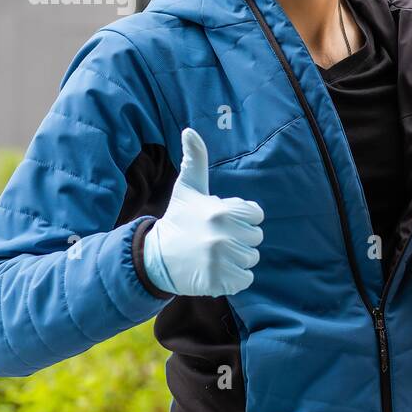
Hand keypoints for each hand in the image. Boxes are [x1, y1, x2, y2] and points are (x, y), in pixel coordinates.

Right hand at [142, 128, 263, 296]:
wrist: (155, 257)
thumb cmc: (178, 220)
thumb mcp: (188, 189)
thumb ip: (195, 160)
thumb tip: (189, 131)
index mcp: (220, 211)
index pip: (256, 215)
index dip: (241, 219)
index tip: (221, 222)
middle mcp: (221, 234)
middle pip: (256, 238)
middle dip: (239, 239)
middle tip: (214, 240)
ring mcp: (220, 259)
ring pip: (251, 259)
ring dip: (236, 259)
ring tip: (213, 255)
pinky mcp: (217, 280)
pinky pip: (246, 280)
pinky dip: (234, 278)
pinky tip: (215, 270)